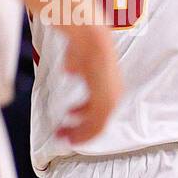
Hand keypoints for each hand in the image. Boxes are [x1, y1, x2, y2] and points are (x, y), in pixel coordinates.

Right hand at [58, 25, 120, 142]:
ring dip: (80, 133)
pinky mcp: (107, 100)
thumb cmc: (82, 47)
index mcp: (109, 86)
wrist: (89, 41)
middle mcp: (113, 94)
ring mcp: (111, 98)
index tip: (68, 121)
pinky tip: (71, 133)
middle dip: (80, 130)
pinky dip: (84, 132)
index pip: (99, 109)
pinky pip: (97, 124)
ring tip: (65, 137)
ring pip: (97, 125)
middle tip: (64, 136)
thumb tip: (71, 70)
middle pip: (99, 121)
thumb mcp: (77, 61)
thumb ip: (75, 67)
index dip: (82, 118)